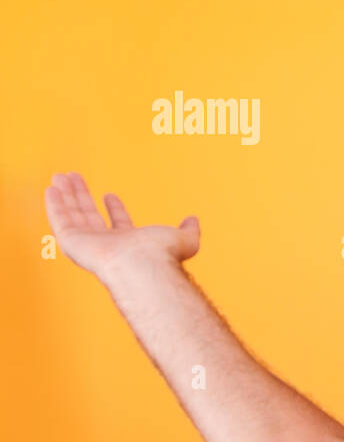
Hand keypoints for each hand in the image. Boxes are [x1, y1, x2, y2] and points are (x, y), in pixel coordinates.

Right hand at [44, 172, 200, 280]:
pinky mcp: (72, 242)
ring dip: (65, 195)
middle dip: (82, 196)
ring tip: (59, 176)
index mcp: (130, 243)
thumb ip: (189, 230)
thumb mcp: (183, 239)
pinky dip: (54, 204)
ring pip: (72, 214)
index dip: (115, 208)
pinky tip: (51, 189)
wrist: (143, 265)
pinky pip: (59, 220)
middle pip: (90, 215)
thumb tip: (194, 221)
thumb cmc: (162, 255)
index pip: (118, 223)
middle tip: (76, 179)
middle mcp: (107, 244)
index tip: (109, 194)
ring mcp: (88, 244)